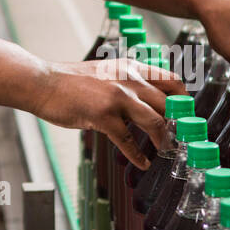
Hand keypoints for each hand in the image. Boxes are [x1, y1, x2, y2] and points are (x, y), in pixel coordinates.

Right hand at [32, 58, 187, 169]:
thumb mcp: (106, 72)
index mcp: (130, 67)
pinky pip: (128, 140)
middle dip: (179, 123)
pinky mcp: (103, 115)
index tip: (187, 114)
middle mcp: (128, 78)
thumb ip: (127, 83)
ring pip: (155, 121)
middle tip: (182, 138)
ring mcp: (116, 97)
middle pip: (169, 103)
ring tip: (166, 151)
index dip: (184, 99)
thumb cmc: (71, 81)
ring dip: (164, 140)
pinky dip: (138, 155)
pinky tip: (142, 163)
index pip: (171, 79)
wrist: (42, 82)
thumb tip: (147, 104)